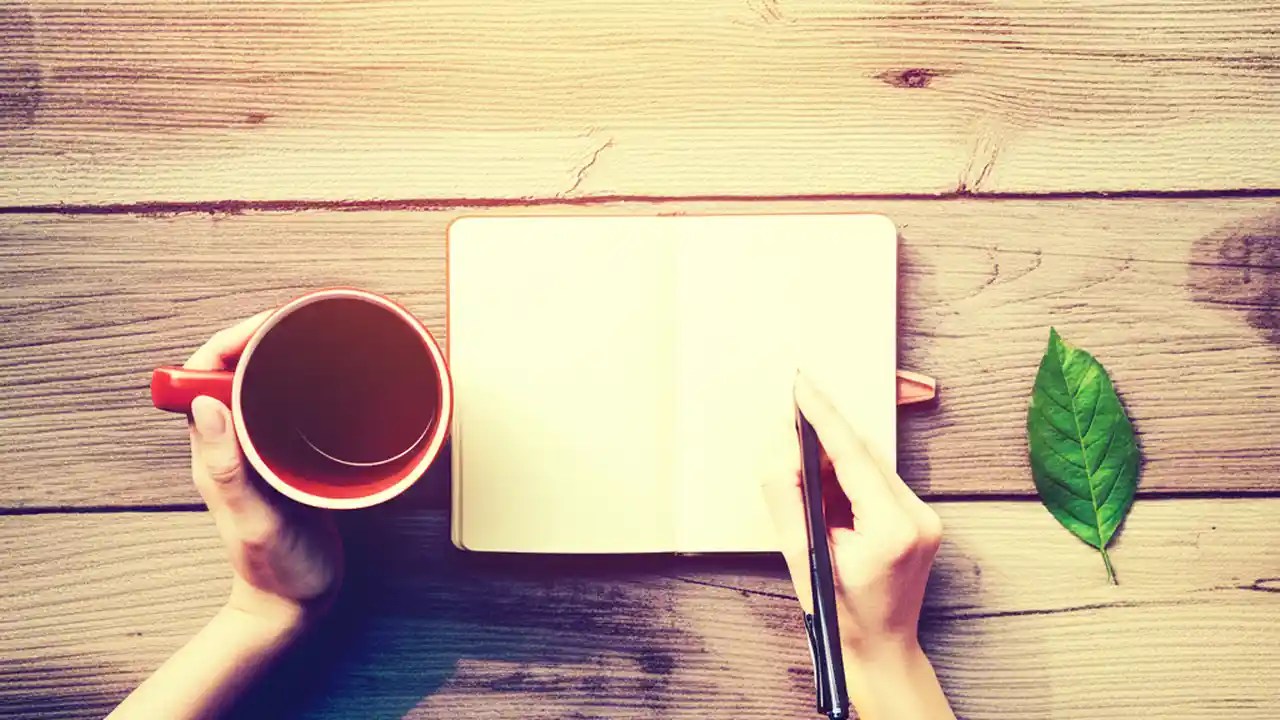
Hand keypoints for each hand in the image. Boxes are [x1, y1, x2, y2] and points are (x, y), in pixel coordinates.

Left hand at [185, 312, 343, 631]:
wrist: (297, 601)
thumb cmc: (276, 568)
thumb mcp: (252, 519)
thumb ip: (227, 468)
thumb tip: (203, 404)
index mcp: (215, 447)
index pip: (205, 372)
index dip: (232, 339)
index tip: (269, 324)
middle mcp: (233, 439)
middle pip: (236, 368)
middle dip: (264, 336)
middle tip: (304, 321)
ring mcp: (260, 446)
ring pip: (265, 382)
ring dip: (288, 356)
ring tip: (321, 338)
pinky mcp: (288, 455)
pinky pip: (291, 404)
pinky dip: (310, 383)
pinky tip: (336, 380)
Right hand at [763, 373, 953, 718]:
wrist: (879, 649)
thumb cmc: (839, 614)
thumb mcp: (802, 556)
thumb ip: (789, 498)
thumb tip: (783, 453)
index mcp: (892, 529)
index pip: (854, 455)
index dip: (824, 416)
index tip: (803, 387)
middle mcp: (918, 517)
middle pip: (865, 455)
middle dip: (824, 439)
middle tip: (789, 428)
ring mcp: (925, 519)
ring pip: (872, 466)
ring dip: (836, 460)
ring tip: (804, 473)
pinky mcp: (922, 521)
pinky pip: (880, 483)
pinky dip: (850, 479)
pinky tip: (828, 492)